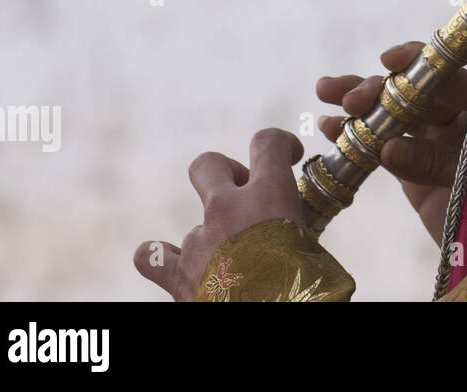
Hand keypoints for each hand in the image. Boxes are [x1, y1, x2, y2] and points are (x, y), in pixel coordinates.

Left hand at [133, 128, 307, 300]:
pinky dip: (161, 258)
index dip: (280, 143)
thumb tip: (303, 230)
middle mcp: (228, 209)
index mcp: (269, 195)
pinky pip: (152, 257)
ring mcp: (199, 241)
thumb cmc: (306, 290)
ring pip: (194, 226)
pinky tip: (179, 266)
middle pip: (208, 164)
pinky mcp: (178, 275)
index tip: (288, 156)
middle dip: (225, 173)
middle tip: (244, 195)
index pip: (268, 142)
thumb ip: (300, 227)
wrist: (269, 323)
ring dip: (212, 239)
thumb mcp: (314, 246)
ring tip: (234, 267)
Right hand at [316, 42, 466, 246]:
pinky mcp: (412, 164)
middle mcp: (457, 117)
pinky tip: (329, 128)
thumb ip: (435, 162)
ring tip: (327, 92)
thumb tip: (388, 148)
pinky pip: (381, 143)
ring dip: (359, 101)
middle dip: (379, 87)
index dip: (420, 63)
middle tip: (351, 99)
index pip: (452, 76)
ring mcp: (432, 139)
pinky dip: (356, 135)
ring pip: (393, 112)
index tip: (389, 60)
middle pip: (414, 91)